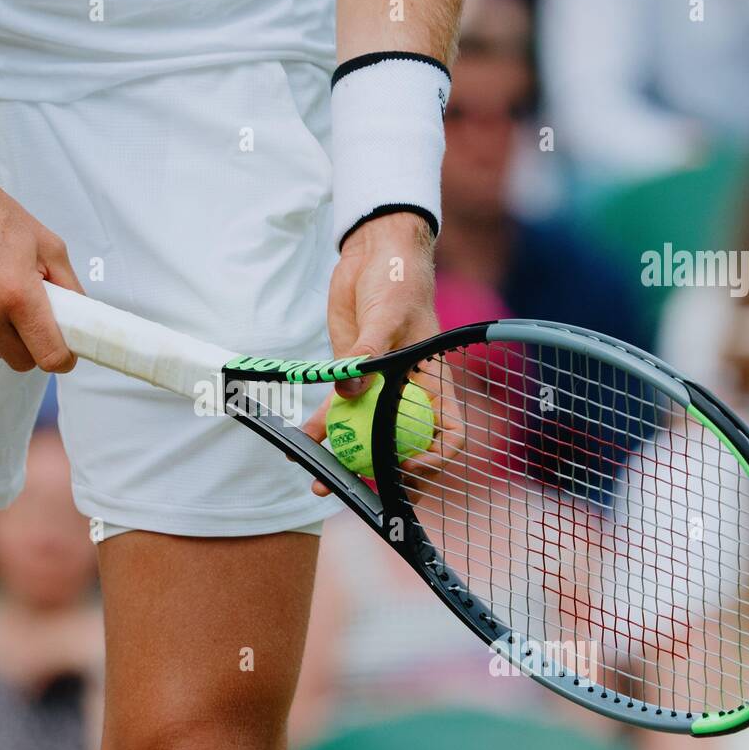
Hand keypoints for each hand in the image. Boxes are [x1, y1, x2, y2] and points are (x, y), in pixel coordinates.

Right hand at [0, 135, 82, 372]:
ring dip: (0, 335)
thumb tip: (82, 321)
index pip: (48, 357)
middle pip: (21, 362)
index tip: (65, 351)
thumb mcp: (47, 246)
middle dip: (32, 345)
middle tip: (31, 316)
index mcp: (15, 294)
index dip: (63, 358)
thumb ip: (70, 289)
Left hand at [303, 214, 458, 494]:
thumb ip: (367, 354)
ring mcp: (379, 391)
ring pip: (365, 437)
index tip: (406, 468)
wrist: (373, 257)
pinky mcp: (351, 380)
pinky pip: (336, 413)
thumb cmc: (398, 281)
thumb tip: (347, 391)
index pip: (449, 434)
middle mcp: (410, 395)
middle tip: (359, 493)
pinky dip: (319, 430)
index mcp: (435, 384)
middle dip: (383, 476)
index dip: (434, 460)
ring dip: (343, 461)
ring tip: (320, 484)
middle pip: (405, 448)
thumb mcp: (387, 315)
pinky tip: (299, 444)